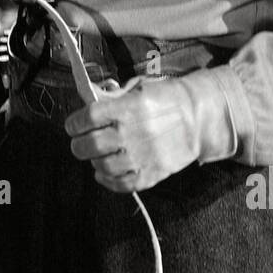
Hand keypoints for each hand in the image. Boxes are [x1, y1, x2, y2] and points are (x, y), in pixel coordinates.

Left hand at [64, 78, 199, 192]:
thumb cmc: (169, 98)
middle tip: (79, 143)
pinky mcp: (152, 173)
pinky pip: (122, 184)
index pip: (88, 118)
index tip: (72, 126)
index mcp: (128, 108)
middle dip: (78, 145)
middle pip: (90, 145)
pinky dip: (107, 181)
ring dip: (93, 162)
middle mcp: (133, 133)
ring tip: (96, 156)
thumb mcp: (140, 88)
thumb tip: (90, 98)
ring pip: (103, 166)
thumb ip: (114, 96)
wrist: (200, 117)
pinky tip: (104, 173)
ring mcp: (143, 156)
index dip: (74, 123)